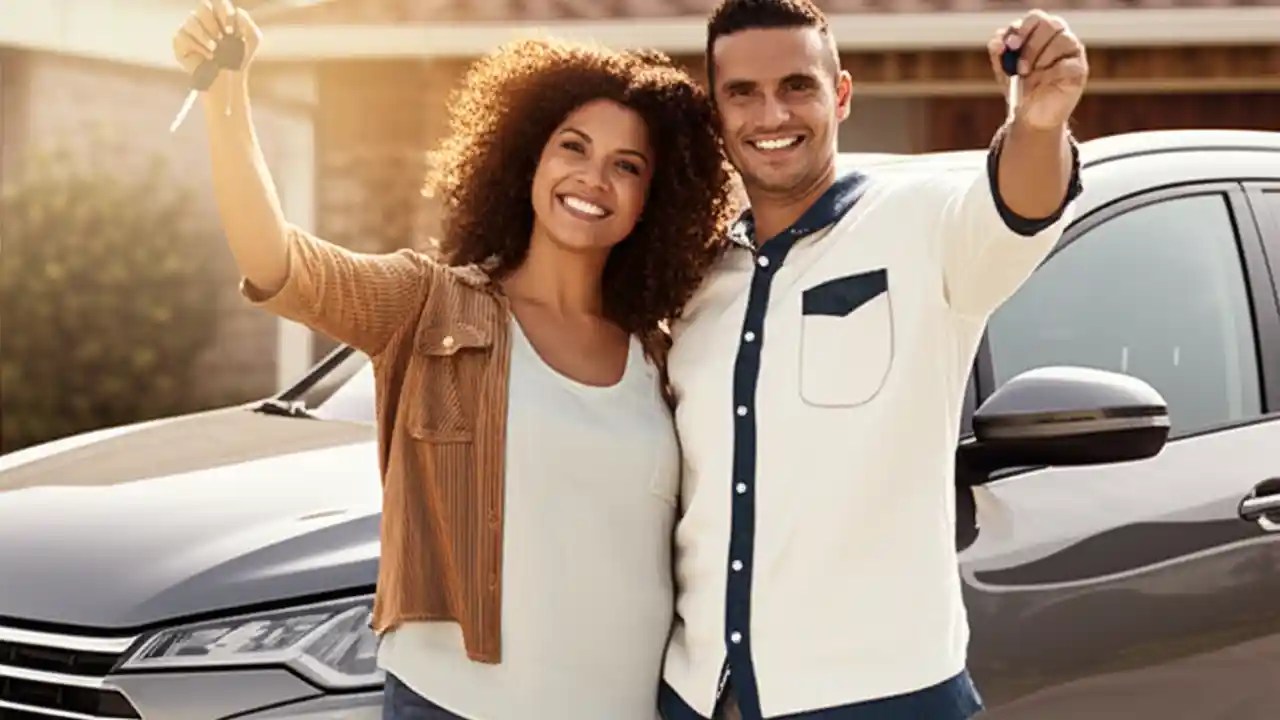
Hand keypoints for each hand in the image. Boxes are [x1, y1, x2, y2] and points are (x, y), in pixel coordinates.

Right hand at [171, 1, 261, 100]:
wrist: (229, 77)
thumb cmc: (240, 56)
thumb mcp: (252, 39)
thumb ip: (248, 23)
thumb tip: (236, 12)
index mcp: (219, 13)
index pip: (218, 2)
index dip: (224, 12)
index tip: (230, 30)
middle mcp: (203, 18)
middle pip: (203, 8)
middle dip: (214, 25)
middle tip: (222, 39)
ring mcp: (189, 28)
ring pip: (192, 21)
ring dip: (205, 36)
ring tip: (215, 50)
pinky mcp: (180, 41)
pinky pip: (184, 36)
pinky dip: (198, 47)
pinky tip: (208, 56)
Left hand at [987, 9, 1087, 129]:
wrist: (1030, 116)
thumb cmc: (1019, 89)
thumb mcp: (1003, 70)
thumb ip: (999, 54)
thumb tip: (998, 42)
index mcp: (1041, 33)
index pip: (1036, 17)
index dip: (1023, 29)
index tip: (1011, 46)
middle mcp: (1060, 37)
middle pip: (1051, 25)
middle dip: (1031, 46)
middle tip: (1020, 68)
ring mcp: (1073, 52)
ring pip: (1063, 40)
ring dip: (1041, 60)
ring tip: (1031, 78)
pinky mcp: (1080, 70)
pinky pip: (1067, 64)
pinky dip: (1050, 74)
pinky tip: (1043, 84)